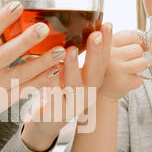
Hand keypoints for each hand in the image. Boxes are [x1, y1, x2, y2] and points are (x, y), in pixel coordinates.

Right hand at [0, 2, 63, 143]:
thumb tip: (8, 26)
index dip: (2, 19)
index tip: (17, 5)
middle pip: (6, 54)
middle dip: (27, 41)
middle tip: (44, 29)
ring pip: (22, 75)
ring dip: (43, 62)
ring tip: (60, 51)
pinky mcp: (2, 102)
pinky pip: (26, 90)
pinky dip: (41, 81)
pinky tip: (54, 72)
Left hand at [22, 23, 110, 138]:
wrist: (45, 126)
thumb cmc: (57, 94)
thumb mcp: (68, 75)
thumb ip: (72, 56)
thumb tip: (76, 28)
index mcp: (90, 83)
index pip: (102, 61)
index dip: (106, 44)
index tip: (107, 25)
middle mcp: (85, 94)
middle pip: (95, 74)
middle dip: (95, 53)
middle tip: (95, 35)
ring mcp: (71, 106)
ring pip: (75, 87)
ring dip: (73, 68)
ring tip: (69, 51)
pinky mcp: (55, 115)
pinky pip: (54, 101)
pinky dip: (51, 88)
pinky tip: (48, 76)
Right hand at [94, 29, 149, 100]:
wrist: (99, 90)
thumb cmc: (109, 66)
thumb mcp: (114, 48)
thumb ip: (132, 41)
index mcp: (106, 42)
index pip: (132, 35)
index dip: (137, 42)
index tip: (132, 48)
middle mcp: (109, 54)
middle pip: (138, 49)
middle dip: (137, 56)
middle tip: (126, 62)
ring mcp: (116, 69)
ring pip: (143, 63)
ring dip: (139, 67)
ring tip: (128, 70)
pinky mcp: (122, 83)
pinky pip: (140, 79)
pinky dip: (136, 80)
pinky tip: (125, 80)